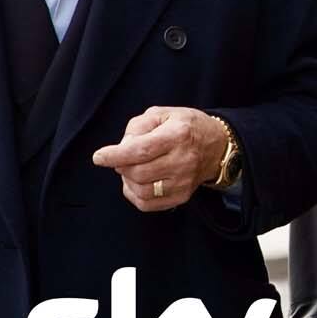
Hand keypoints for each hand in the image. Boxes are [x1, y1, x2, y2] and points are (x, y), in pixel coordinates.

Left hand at [92, 106, 230, 212]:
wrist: (217, 146)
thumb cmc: (186, 127)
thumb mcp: (163, 113)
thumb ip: (138, 126)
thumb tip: (122, 147)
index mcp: (178, 135)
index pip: (142, 150)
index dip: (116, 155)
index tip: (99, 157)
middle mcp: (184, 160)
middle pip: (138, 172)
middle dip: (121, 166)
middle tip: (122, 158)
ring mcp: (184, 181)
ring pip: (141, 190)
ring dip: (128, 180)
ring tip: (132, 168)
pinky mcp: (182, 196)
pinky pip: (147, 204)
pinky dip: (134, 194)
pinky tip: (136, 183)